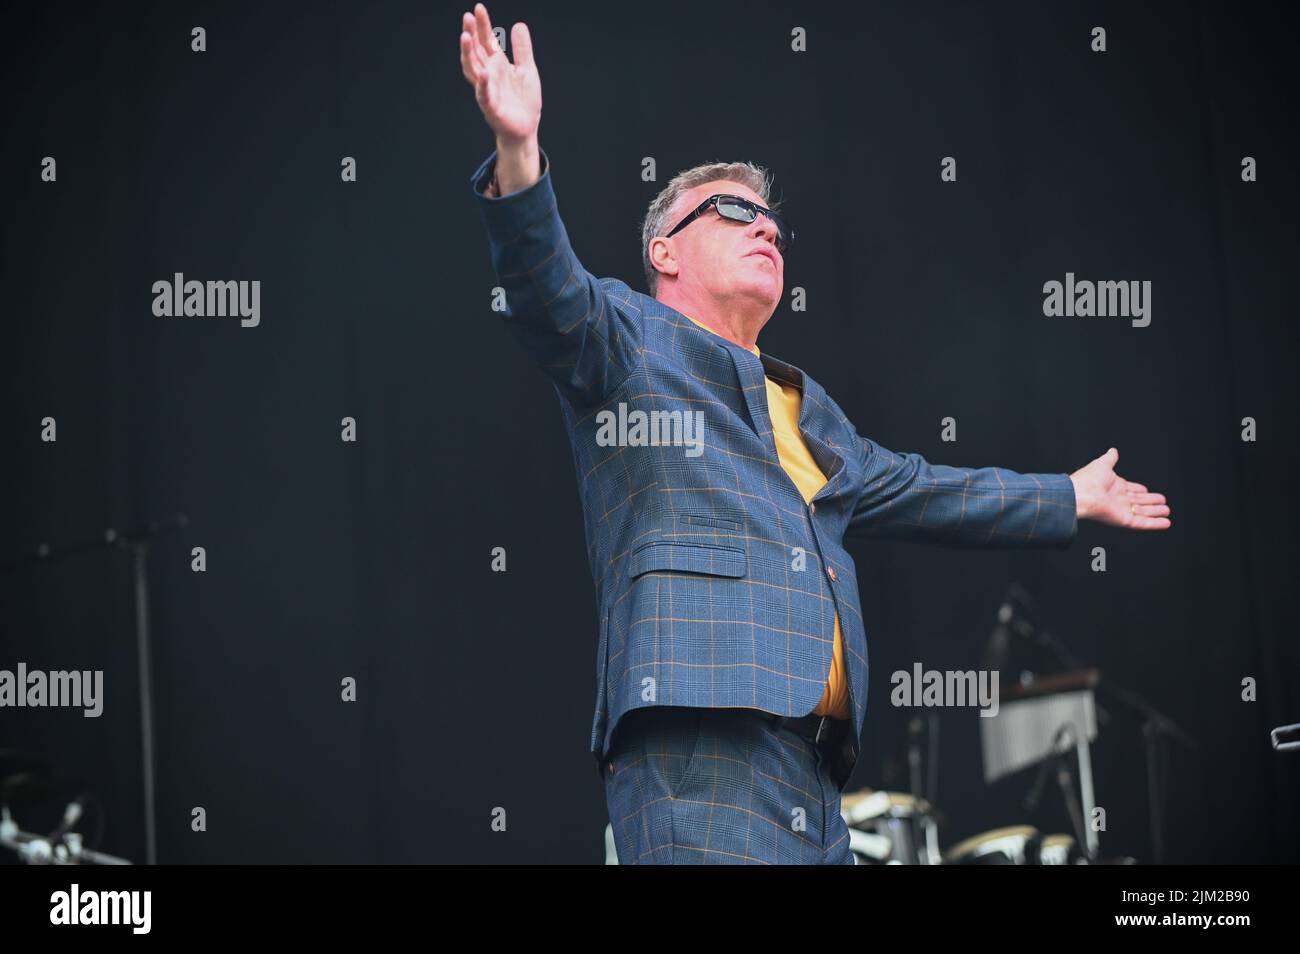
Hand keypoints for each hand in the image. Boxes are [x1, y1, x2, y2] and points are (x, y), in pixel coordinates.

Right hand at [459, 3, 540, 147]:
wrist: (526, 129)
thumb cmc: (524, 102)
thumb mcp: (527, 70)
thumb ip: (522, 49)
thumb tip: (518, 24)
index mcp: (497, 65)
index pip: (486, 42)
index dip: (482, 25)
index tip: (478, 8)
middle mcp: (488, 76)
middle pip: (476, 52)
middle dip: (471, 35)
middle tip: (467, 17)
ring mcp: (487, 91)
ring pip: (473, 70)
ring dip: (468, 54)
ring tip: (466, 37)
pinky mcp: (492, 108)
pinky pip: (484, 95)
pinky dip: (483, 85)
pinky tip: (484, 73)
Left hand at [1069, 447, 1171, 529]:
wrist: (1080, 494)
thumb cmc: (1088, 479)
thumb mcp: (1102, 464)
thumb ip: (1110, 458)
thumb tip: (1113, 450)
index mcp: (1114, 487)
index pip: (1130, 489)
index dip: (1139, 490)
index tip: (1147, 490)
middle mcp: (1118, 499)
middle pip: (1139, 501)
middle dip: (1151, 502)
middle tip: (1163, 502)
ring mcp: (1122, 511)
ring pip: (1143, 512)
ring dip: (1156, 512)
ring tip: (1167, 510)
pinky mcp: (1124, 520)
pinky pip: (1142, 522)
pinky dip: (1155, 523)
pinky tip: (1166, 522)